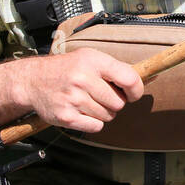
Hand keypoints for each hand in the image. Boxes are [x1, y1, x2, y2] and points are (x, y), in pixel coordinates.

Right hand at [16, 48, 144, 133]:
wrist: (32, 81)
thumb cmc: (66, 69)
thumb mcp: (90, 58)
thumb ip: (116, 69)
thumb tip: (151, 77)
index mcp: (93, 61)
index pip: (129, 79)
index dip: (136, 90)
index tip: (133, 93)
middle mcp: (82, 79)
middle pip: (119, 103)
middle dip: (114, 102)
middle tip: (99, 95)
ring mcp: (73, 99)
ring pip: (108, 116)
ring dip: (102, 112)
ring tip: (87, 101)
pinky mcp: (66, 116)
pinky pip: (95, 126)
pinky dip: (92, 122)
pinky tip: (81, 111)